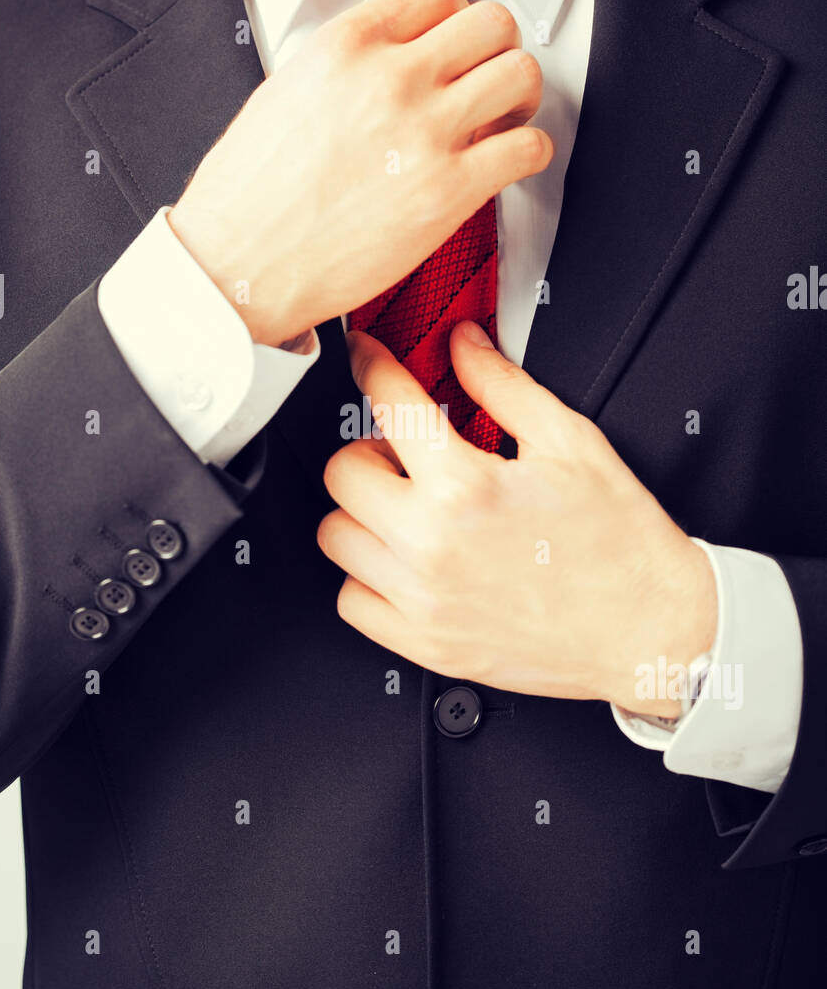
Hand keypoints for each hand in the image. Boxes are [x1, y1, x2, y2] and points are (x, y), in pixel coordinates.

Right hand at [168, 0, 551, 346]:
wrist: (239, 264)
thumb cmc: (248, 197)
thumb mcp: (284, 94)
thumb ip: (342, 68)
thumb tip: (381, 66)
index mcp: (346, 47)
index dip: (455, 18)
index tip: (455, 44)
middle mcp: (391, 78)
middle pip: (490, 24)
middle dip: (497, 50)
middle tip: (488, 78)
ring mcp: (425, 132)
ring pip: (519, 75)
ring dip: (520, 97)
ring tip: (503, 120)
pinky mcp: (449, 190)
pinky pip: (528, 147)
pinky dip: (529, 152)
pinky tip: (507, 164)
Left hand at [318, 325, 717, 715]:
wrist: (651, 628)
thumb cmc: (621, 543)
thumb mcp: (570, 442)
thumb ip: (503, 385)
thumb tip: (465, 345)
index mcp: (466, 485)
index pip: (388, 403)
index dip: (372, 364)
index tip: (368, 358)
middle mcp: (431, 544)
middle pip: (342, 473)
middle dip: (369, 449)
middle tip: (402, 452)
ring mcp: (422, 599)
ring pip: (336, 538)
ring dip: (362, 512)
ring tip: (403, 508)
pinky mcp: (424, 642)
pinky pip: (352, 601)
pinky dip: (367, 577)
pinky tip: (403, 561)